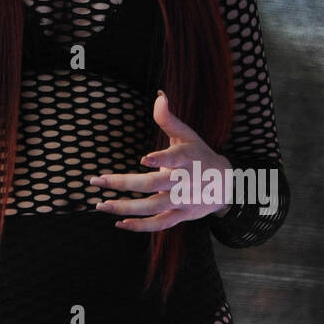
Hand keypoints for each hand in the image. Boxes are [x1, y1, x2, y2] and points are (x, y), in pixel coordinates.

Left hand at [86, 91, 233, 231]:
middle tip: (97, 180)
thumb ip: (169, 119)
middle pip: (154, 184)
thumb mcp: (188, 136)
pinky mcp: (182, 216)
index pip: (176, 158)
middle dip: (124, 183)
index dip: (162, 159)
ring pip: (153, 207)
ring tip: (101, 204)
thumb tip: (159, 96)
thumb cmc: (200, 154)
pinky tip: (119, 223)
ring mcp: (183, 201)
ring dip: (126, 207)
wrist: (227, 184)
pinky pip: (160, 224)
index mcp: (187, 158)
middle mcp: (185, 181)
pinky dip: (141, 226)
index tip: (145, 159)